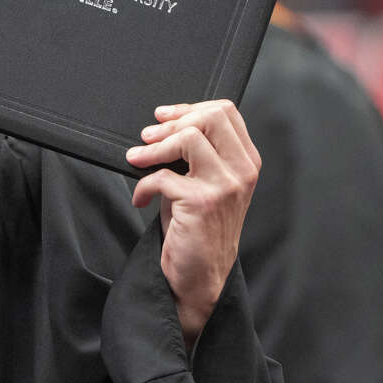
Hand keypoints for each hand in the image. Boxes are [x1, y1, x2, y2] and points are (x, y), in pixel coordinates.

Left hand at [125, 100, 260, 344]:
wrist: (200, 274)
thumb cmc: (197, 225)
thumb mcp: (203, 180)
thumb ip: (195, 152)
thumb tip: (161, 124)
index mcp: (246, 161)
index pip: (225, 112)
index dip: (188, 108)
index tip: (162, 117)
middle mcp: (242, 171)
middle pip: (210, 117)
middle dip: (171, 124)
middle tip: (147, 139)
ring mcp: (225, 186)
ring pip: (188, 139)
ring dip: (153, 149)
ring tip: (136, 160)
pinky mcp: (202, 202)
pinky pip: (162, 176)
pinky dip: (143, 186)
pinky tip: (140, 199)